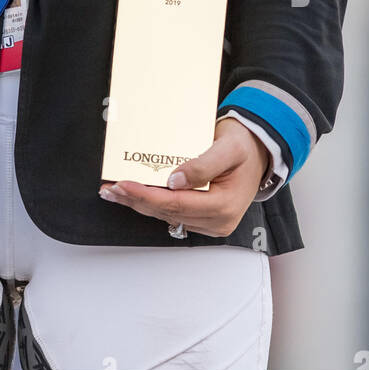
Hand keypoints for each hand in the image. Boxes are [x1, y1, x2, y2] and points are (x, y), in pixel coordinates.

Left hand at [99, 119, 269, 237]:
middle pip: (167, 212)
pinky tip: (134, 195)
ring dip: (139, 204)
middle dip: (135, 200)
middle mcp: (218, 221)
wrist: (258, 150)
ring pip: (166, 216)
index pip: (176, 203)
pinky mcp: (204, 218)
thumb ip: (203, 164)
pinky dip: (151, 204)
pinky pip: (172, 213)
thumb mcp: (228, 148)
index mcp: (225, 206)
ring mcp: (211, 223)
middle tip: (109, 189)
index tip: (123, 184)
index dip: (146, 195)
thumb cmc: (244, 146)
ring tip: (114, 192)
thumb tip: (175, 181)